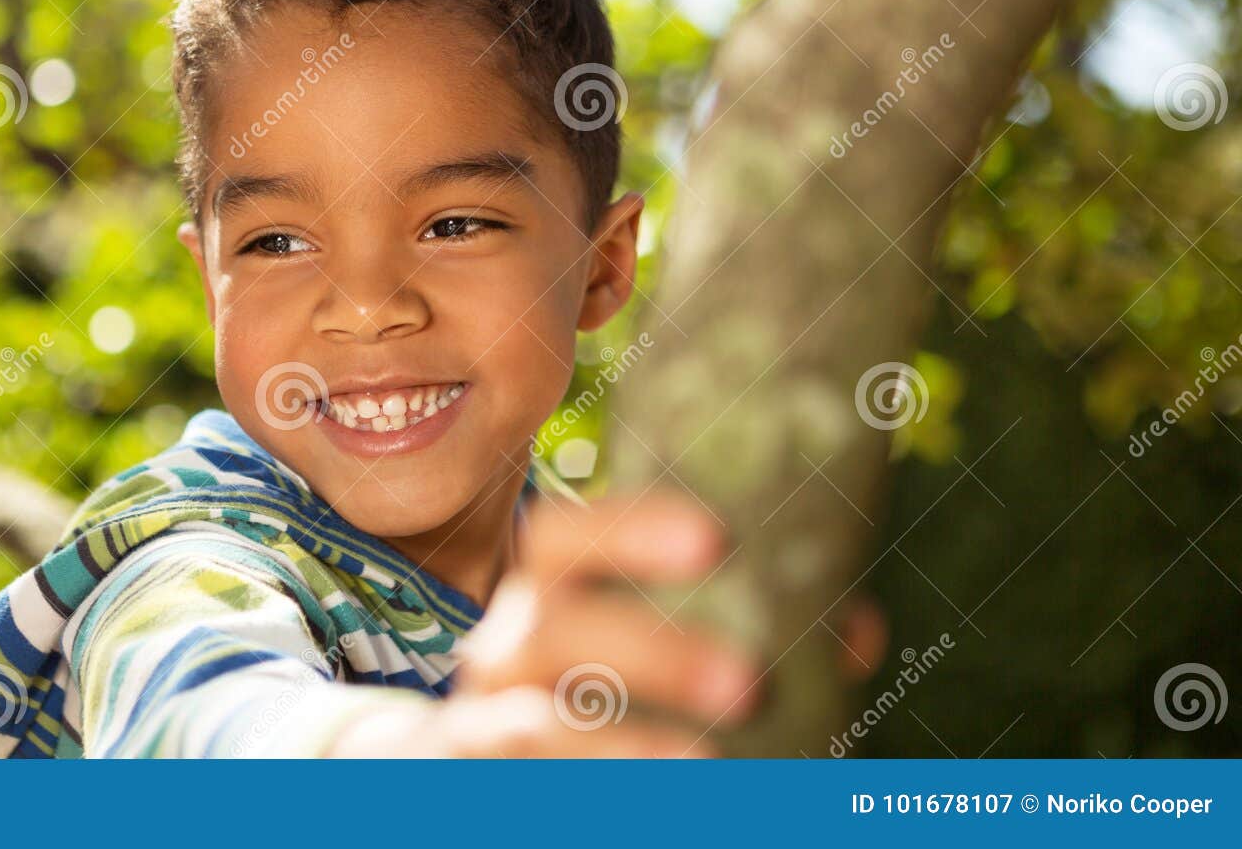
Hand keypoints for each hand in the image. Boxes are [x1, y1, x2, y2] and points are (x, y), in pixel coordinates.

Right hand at [331, 490, 886, 756]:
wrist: (474, 762)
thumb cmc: (597, 687)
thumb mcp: (652, 646)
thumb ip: (750, 626)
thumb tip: (854, 630)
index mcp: (545, 591)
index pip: (562, 537)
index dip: (630, 528)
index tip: (715, 537)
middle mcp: (504, 648)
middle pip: (552, 630)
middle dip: (649, 651)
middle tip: (748, 682)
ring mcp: (482, 725)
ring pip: (534, 727)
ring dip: (624, 746)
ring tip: (712, 767)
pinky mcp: (478, 782)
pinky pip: (526, 788)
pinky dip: (597, 789)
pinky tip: (673, 799)